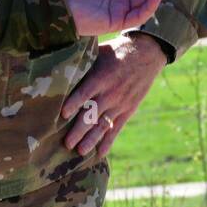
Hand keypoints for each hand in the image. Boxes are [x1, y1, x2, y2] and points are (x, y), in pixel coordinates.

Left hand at [62, 33, 167, 156]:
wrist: (147, 55)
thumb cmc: (117, 52)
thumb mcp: (99, 53)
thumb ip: (82, 63)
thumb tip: (59, 64)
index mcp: (101, 77)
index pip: (85, 92)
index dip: (74, 103)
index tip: (63, 115)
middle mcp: (110, 93)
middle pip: (92, 114)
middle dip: (79, 130)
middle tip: (66, 143)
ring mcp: (119, 104)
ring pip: (102, 125)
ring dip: (91, 140)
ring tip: (80, 151)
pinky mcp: (127, 110)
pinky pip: (116, 129)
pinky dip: (108, 142)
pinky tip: (100, 154)